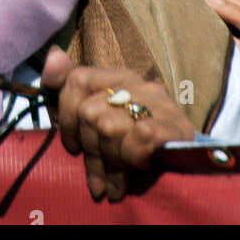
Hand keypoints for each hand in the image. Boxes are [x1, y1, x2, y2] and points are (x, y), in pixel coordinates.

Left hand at [41, 47, 194, 201]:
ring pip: (109, 127)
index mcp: (116, 76)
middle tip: (96, 180)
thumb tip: (53, 53)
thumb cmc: (134, 141)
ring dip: (110, 163)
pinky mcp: (177, 125)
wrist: (185, 159)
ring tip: (114, 185)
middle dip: (90, 153)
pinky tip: (138, 167)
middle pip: (90, 112)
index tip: (72, 148)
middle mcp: (136, 82)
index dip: (66, 117)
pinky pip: (142, 135)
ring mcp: (158, 101)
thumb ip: (69, 91)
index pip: (78, 80)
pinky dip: (134, 155)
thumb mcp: (97, 119)